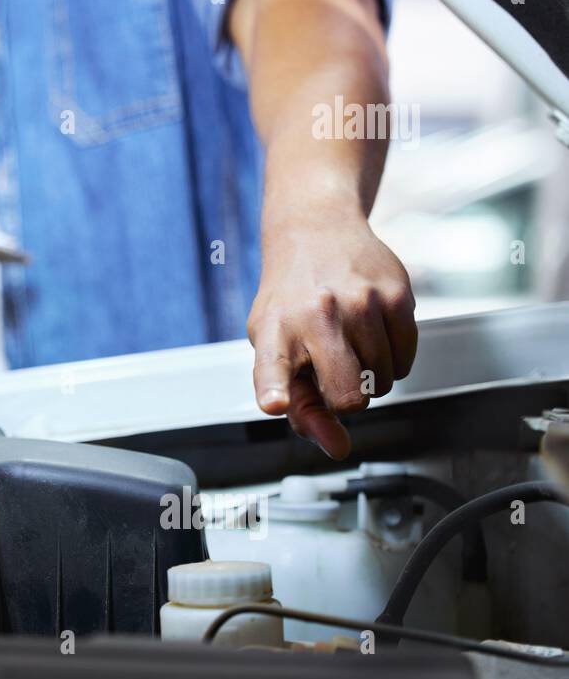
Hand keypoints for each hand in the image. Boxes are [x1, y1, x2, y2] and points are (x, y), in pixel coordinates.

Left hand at [247, 208, 416, 459]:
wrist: (316, 230)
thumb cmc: (291, 299)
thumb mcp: (275, 347)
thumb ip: (301, 403)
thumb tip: (337, 448)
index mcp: (275, 331)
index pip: (273, 366)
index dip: (277, 389)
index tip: (275, 402)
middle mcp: (316, 314)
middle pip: (351, 396)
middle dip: (348, 400)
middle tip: (334, 374)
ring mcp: (360, 302)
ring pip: (384, 382)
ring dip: (370, 376)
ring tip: (349, 343)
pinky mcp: (396, 294)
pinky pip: (406, 360)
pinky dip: (393, 360)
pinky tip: (371, 334)